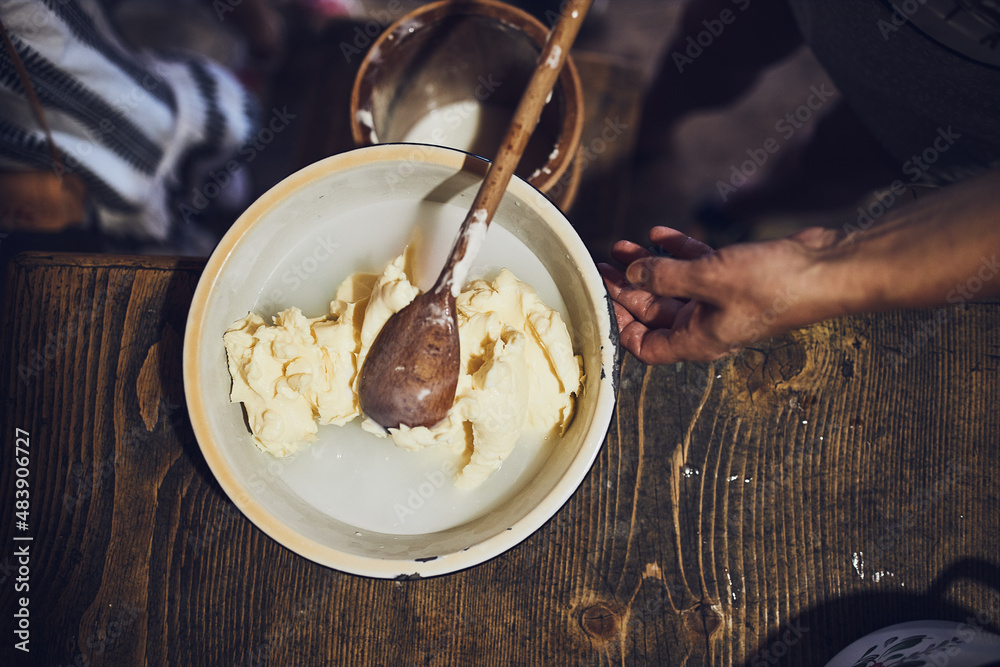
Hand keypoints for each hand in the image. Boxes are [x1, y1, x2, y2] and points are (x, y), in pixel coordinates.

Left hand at [598, 226, 843, 363]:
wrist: (826, 269)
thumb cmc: (774, 284)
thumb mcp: (708, 278)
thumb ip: (665, 277)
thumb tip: (632, 275)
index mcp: (698, 339)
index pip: (647, 346)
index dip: (620, 328)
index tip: (601, 303)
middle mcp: (706, 324)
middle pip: (654, 311)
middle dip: (627, 289)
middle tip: (604, 267)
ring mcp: (720, 300)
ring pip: (673, 285)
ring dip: (648, 266)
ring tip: (623, 246)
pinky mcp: (735, 276)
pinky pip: (696, 266)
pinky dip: (677, 252)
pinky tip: (658, 234)